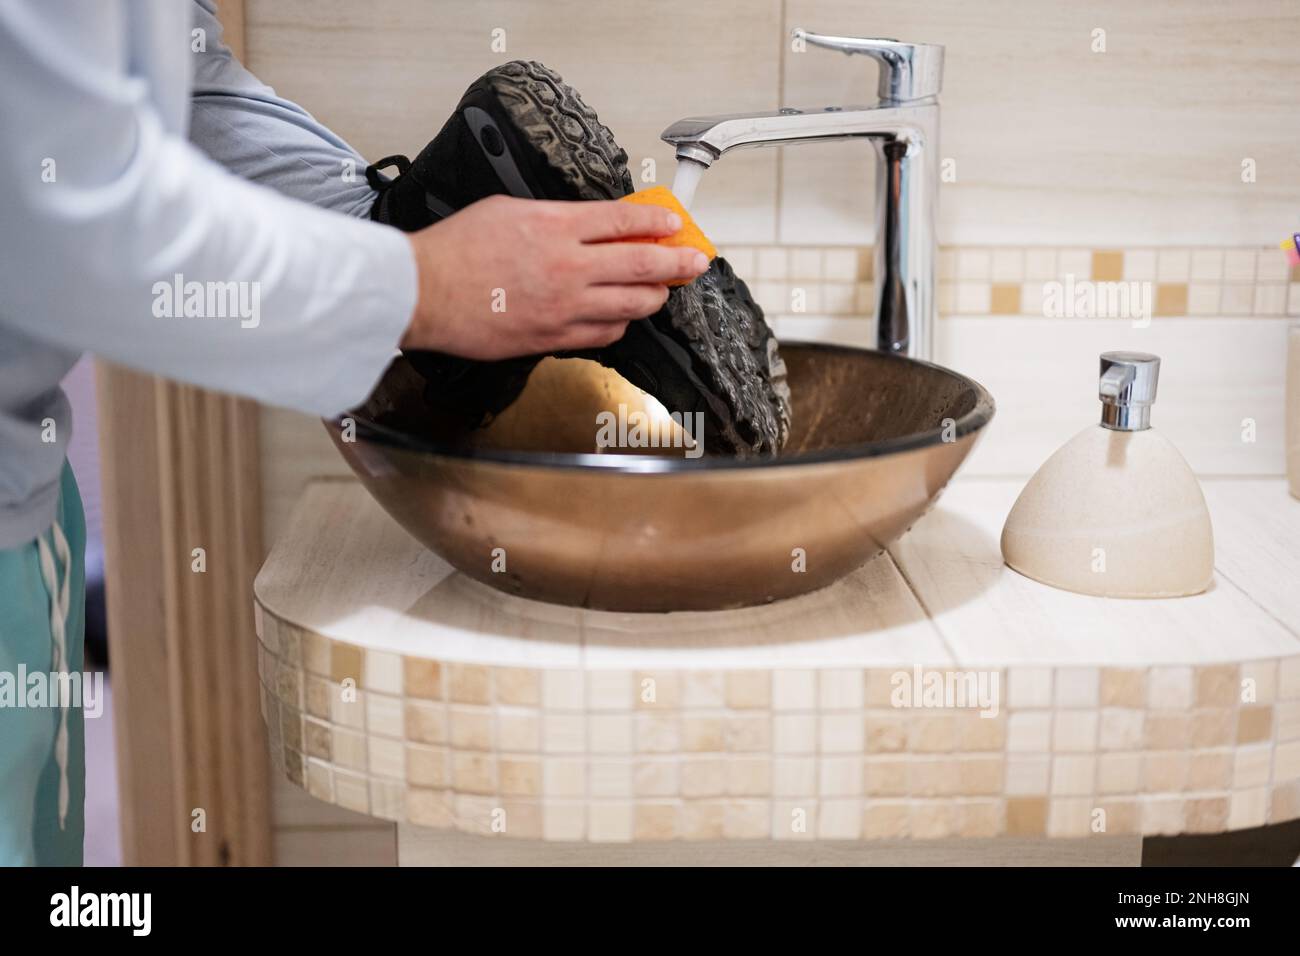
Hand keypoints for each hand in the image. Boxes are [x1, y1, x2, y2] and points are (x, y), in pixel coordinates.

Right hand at [400, 194, 708, 357]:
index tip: (674, 223)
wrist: (421, 291)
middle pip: (643, 263)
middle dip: (678, 261)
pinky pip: (604, 335)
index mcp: (556, 227)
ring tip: (661, 290)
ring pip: (632, 304)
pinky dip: (620, 324)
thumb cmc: (454, 249)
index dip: (658, 221)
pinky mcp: (552, 338)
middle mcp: (568, 267)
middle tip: (695, 260)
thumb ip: (554, 216)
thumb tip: (585, 222)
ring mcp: (564, 307)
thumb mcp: (508, 209)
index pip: (624, 220)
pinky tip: (621, 317)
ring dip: (654, 295)